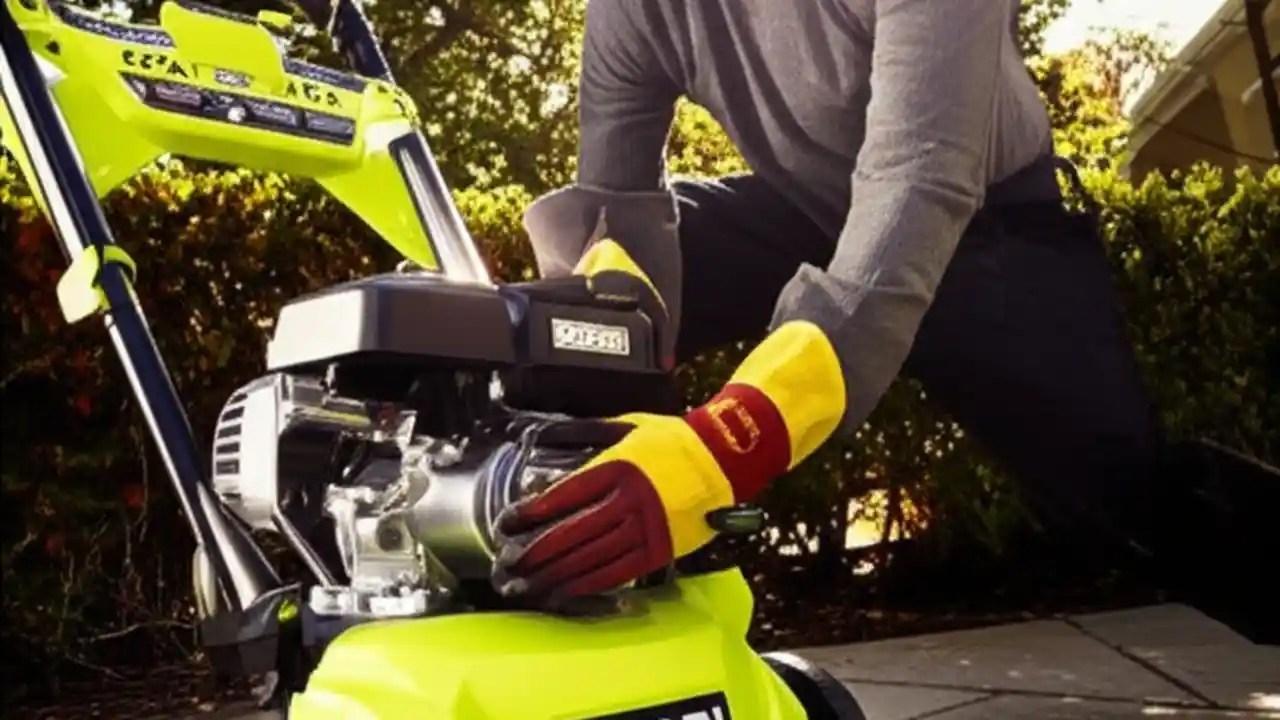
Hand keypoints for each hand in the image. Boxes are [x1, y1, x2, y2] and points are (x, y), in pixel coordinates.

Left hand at [490, 413, 736, 606]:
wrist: (726, 458)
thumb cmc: (678, 441)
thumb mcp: (631, 427)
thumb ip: (594, 437)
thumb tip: (558, 439)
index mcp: (617, 467)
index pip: (564, 494)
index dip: (533, 511)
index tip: (509, 521)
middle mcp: (628, 500)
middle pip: (572, 531)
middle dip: (537, 550)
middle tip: (511, 562)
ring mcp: (645, 527)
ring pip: (591, 556)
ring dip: (557, 572)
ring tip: (531, 582)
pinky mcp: (660, 549)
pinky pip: (618, 572)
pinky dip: (590, 583)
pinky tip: (568, 588)